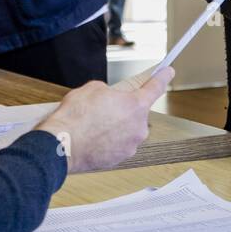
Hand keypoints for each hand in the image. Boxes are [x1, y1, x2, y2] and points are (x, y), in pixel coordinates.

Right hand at [35, 67, 173, 172]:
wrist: (62, 145)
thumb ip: (109, 91)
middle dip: (123, 109)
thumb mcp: (92, 88)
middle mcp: (138, 127)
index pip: (155, 87)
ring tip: (93, 125)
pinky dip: (108, 141)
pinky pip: (118, 145)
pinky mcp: (120, 159)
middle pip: (136, 113)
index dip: (162, 78)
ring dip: (115, 127)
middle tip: (104, 108)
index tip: (168, 72)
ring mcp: (130, 145)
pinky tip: (93, 138)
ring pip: (127, 130)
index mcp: (136, 105)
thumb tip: (110, 98)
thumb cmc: (76, 117)